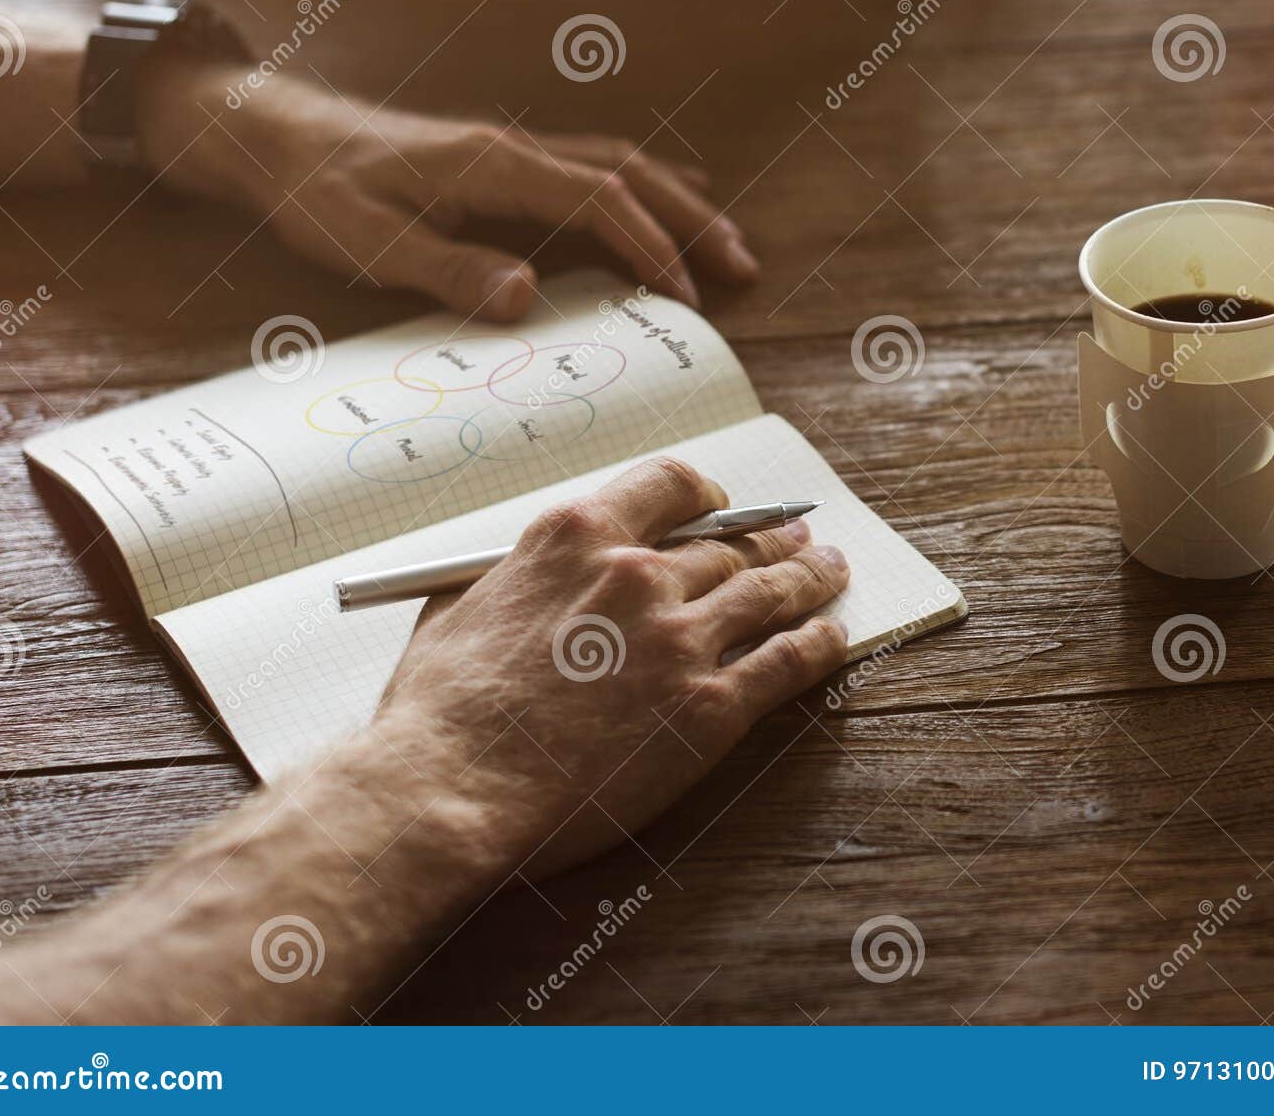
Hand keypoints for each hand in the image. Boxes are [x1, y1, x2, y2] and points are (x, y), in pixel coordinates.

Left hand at [136, 56, 758, 319]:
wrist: (275, 137)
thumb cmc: (318, 192)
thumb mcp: (370, 243)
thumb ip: (448, 270)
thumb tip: (525, 298)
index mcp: (491, 165)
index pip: (596, 198)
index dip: (646, 245)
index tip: (684, 293)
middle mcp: (513, 150)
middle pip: (628, 172)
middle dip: (690, 219)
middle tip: (741, 266)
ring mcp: (511, 153)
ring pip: (617, 165)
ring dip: (676, 204)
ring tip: (725, 245)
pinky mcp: (501, 165)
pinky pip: (590, 168)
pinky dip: (640, 188)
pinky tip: (664, 197)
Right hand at [374, 457, 849, 877]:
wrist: (452, 788)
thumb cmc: (440, 711)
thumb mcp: (457, 610)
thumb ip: (508, 580)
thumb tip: (520, 575)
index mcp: (575, 536)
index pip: (671, 486)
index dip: (709, 495)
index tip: (722, 507)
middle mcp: (637, 573)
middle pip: (730, 543)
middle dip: (771, 539)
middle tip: (797, 540)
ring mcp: (679, 638)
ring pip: (769, 591)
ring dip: (810, 578)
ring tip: (832, 572)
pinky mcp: (709, 707)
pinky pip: (788, 662)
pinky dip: (819, 645)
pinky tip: (833, 636)